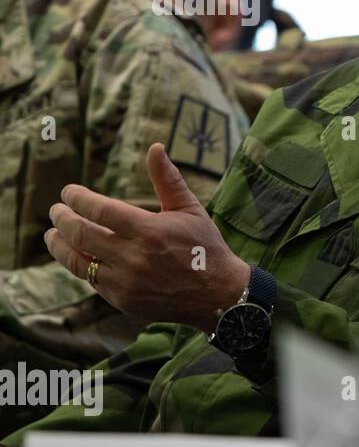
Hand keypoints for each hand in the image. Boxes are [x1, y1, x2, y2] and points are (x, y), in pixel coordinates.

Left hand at [45, 143, 249, 330]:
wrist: (218, 293)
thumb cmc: (205, 246)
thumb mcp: (191, 209)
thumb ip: (167, 179)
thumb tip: (155, 147)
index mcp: (149, 231)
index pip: (98, 210)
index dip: (77, 198)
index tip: (68, 192)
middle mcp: (134, 257)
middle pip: (81, 233)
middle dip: (62, 218)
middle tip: (55, 210)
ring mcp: (126, 281)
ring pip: (77, 260)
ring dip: (59, 244)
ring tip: (52, 234)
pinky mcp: (123, 299)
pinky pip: (91, 280)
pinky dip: (80, 264)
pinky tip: (78, 254)